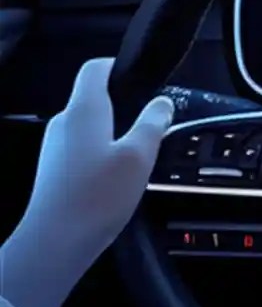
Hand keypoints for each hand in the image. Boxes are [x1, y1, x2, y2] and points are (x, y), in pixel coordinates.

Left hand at [0, 57, 172, 306]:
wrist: (55, 241)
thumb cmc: (97, 196)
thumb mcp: (139, 156)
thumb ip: (153, 123)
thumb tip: (162, 102)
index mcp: (83, 110)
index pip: (95, 68)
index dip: (118, 65)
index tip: (142, 78)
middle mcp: (63, 122)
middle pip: (94, 97)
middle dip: (124, 105)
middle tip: (151, 125)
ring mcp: (55, 146)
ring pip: (91, 125)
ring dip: (115, 132)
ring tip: (137, 157)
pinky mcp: (54, 168)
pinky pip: (83, 147)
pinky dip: (102, 152)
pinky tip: (117, 177)